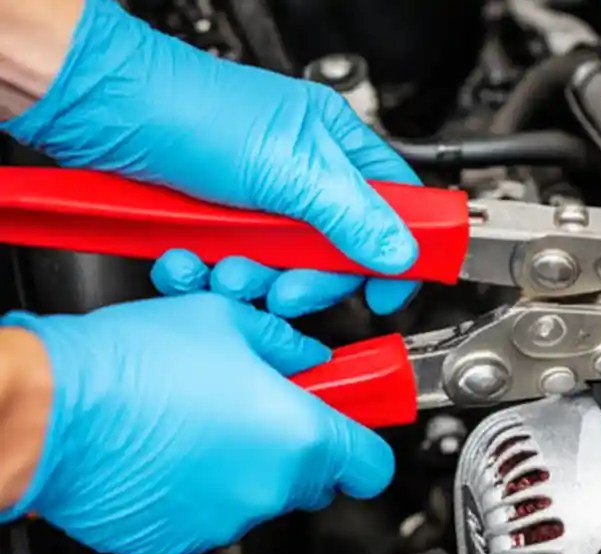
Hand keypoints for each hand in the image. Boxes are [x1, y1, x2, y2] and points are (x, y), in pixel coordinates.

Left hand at [0, 0, 421, 317]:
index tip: (387, 293)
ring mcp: (257, 202)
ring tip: (228, 268)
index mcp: (335, 147)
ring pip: (282, 268)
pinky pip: (233, 268)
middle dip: (309, 279)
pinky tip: (194, 262)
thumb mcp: (288, 168)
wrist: (98, 110)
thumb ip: (352, 217)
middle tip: (288, 287)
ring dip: (254, 280)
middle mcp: (302, 174)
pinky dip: (212, 275)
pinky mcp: (215, 225)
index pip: (395, 207)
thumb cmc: (189, 111)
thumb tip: (399, 254)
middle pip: (337, 252)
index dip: (398, 253)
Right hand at [0, 294, 394, 553]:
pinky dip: (198, 492)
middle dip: (295, 448)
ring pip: (258, 496)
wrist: (51, 410)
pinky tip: (168, 454)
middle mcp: (271, 488)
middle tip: (257, 410)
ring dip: (242, 468)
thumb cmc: (132, 363)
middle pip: (314, 478)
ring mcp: (226, 521)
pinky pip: (209, 516)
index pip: (373, 467)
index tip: (352, 429)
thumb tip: (307, 359)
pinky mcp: (180, 543)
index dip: (365, 446)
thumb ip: (285, 347)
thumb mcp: (227, 322)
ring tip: (197, 426)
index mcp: (301, 437)